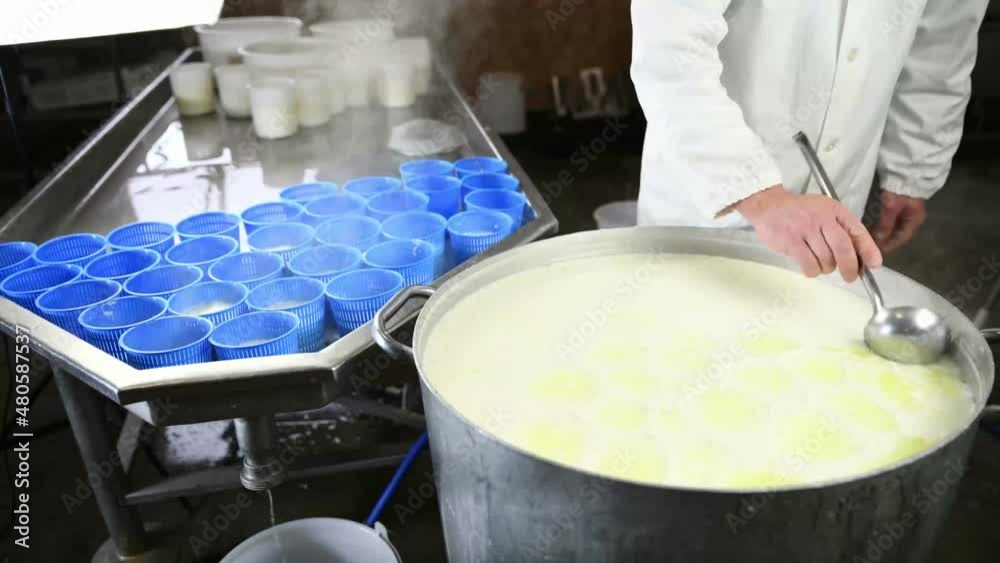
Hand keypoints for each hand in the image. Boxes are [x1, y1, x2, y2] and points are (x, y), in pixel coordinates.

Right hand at [736, 186, 882, 281]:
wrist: (769, 206)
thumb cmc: (799, 212)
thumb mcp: (825, 211)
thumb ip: (842, 229)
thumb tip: (860, 256)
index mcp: (834, 210)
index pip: (857, 231)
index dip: (868, 250)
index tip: (874, 264)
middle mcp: (822, 219)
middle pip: (843, 250)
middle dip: (850, 268)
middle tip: (850, 277)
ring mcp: (805, 230)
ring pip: (826, 261)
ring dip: (826, 268)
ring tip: (819, 261)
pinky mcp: (791, 242)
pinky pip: (809, 265)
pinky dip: (812, 271)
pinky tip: (809, 265)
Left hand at [873, 191, 926, 253]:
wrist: (908, 172)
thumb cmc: (900, 190)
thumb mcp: (891, 207)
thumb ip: (885, 224)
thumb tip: (878, 240)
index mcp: (914, 220)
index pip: (901, 238)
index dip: (889, 246)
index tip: (877, 252)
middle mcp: (913, 218)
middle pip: (899, 234)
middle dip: (887, 241)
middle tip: (872, 248)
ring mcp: (909, 212)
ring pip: (896, 228)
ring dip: (885, 234)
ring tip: (873, 240)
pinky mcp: (903, 206)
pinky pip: (894, 220)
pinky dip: (886, 226)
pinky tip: (877, 229)